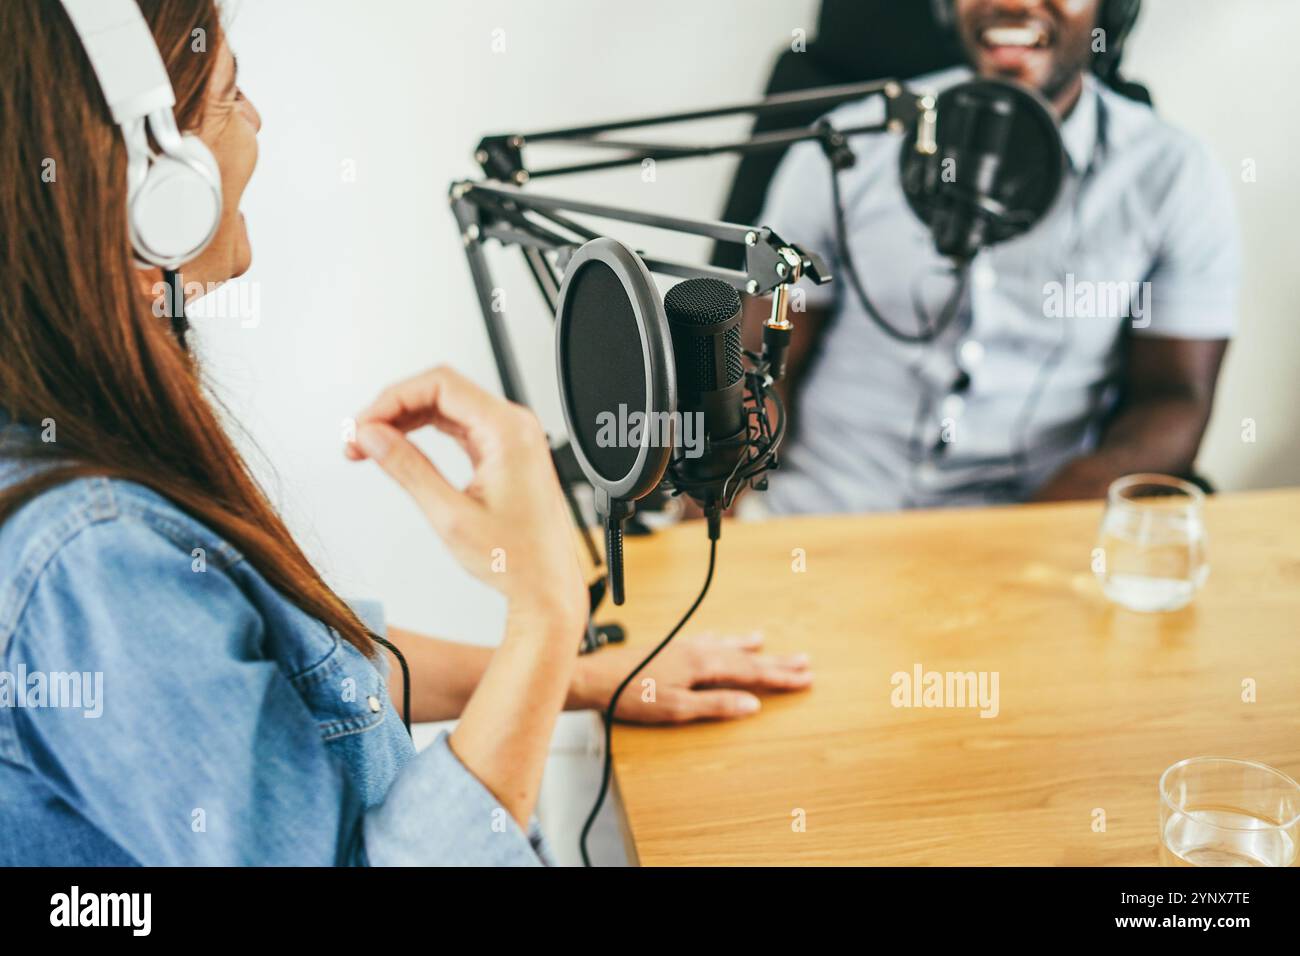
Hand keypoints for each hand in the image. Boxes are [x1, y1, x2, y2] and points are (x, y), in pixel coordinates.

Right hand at [346, 365, 585, 629]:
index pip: (440, 384)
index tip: (363, 424)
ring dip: (406, 420)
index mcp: (508, 431)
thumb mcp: (450, 515)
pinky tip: (400, 448)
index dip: (393, 398)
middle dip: (394, 409)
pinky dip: (425, 433)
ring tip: (370, 446)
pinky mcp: (505, 451)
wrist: (547, 585)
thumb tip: (371, 436)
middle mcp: (514, 426)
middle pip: (442, 390)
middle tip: (358, 438)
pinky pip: (459, 426)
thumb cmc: (517, 559)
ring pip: (447, 406)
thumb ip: (408, 468)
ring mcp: (511, 437)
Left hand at [570, 631, 811, 722]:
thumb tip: (752, 705)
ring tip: (768, 643)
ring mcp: (684, 647)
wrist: (595, 679)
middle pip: (745, 657)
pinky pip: (708, 641)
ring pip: (727, 647)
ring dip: (751, 648)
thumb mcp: (677, 708)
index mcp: (703, 664)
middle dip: (775, 662)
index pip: (751, 671)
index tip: (805, 679)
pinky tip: (722, 638)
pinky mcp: (671, 649)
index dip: (779, 677)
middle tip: (804, 663)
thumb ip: (717, 705)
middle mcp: (697, 650)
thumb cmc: (632, 696)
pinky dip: (723, 641)